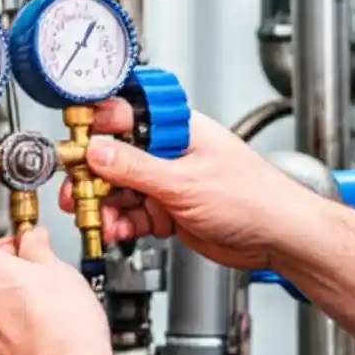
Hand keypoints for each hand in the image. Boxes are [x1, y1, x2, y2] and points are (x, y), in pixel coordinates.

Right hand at [58, 99, 325, 269]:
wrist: (279, 238)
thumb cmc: (254, 199)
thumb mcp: (185, 182)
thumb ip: (137, 168)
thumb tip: (97, 151)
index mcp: (179, 128)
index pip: (126, 116)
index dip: (96, 129)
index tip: (75, 146)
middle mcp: (172, 151)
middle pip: (117, 156)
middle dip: (94, 177)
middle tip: (76, 192)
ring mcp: (170, 181)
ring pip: (123, 189)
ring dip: (106, 205)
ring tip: (98, 219)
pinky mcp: (171, 210)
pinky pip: (135, 213)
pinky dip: (123, 223)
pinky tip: (117, 230)